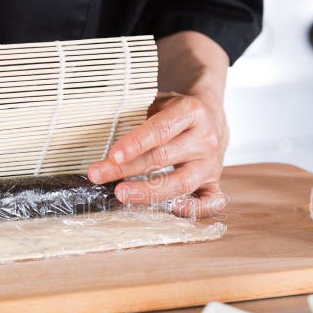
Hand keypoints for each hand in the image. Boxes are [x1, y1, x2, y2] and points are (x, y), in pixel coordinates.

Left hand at [88, 91, 228, 216]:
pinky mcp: (215, 182)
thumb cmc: (177, 113)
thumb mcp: (159, 102)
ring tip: (121, 194)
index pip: (161, 129)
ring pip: (181, 183)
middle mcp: (205, 138)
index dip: (136, 143)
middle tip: (98, 175)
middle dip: (126, 169)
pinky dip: (193, 210)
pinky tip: (171, 209)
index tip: (112, 156)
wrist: (212, 117)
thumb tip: (106, 141)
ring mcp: (211, 163)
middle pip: (163, 157)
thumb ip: (138, 117)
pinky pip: (210, 202)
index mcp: (191, 112)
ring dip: (148, 192)